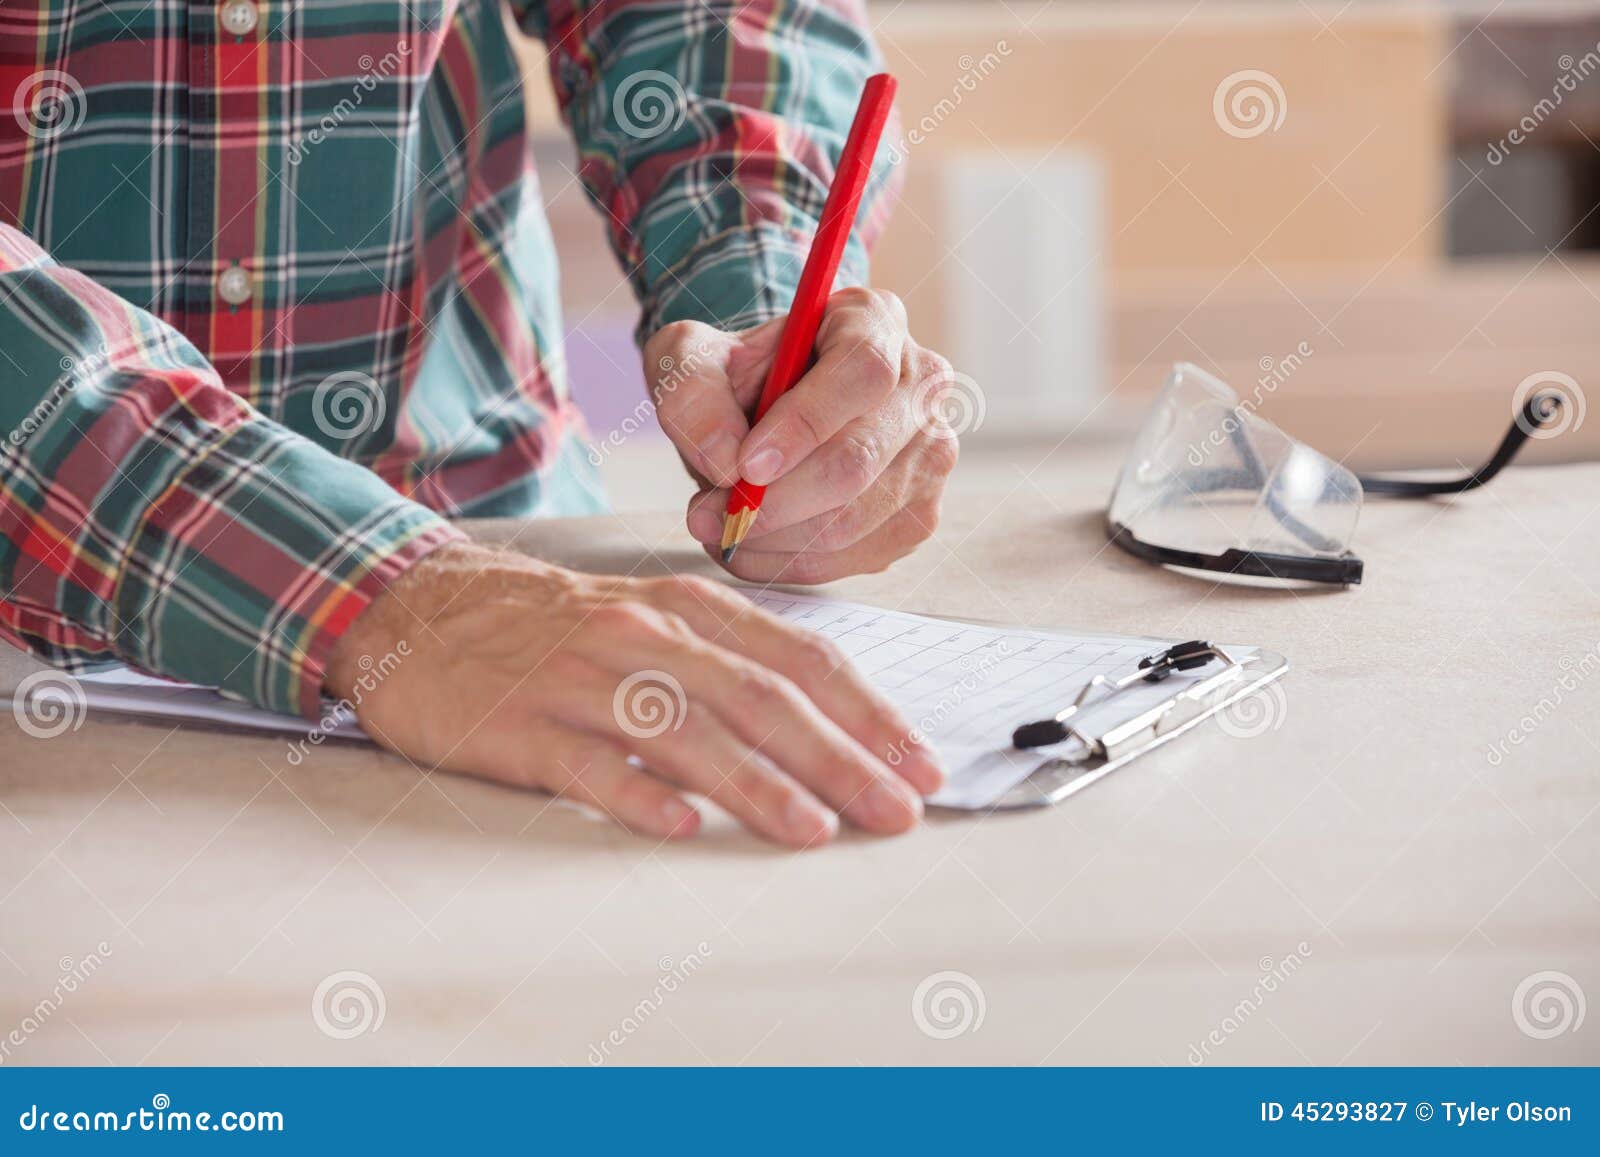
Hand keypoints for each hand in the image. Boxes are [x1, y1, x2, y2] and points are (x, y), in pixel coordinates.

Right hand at [325, 543, 944, 846]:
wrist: (414, 607)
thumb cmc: (553, 624)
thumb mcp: (650, 617)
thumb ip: (728, 662)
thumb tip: (827, 729)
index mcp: (687, 607)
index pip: (800, 655)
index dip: (868, 713)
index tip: (920, 765)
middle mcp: (643, 631)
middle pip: (758, 695)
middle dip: (839, 757)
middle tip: (895, 813)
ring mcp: (579, 676)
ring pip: (682, 728)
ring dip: (756, 783)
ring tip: (814, 831)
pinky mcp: (519, 725)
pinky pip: (584, 762)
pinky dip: (634, 794)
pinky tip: (678, 827)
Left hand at [644, 287, 960, 582]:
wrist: (761, 413)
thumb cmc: (735, 376)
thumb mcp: (691, 359)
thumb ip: (693, 394)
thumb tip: (724, 461)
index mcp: (874, 321)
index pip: (862, 371)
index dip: (805, 423)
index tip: (744, 464)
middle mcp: (920, 385)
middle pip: (859, 459)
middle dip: (774, 501)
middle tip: (708, 514)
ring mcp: (930, 455)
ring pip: (853, 519)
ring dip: (772, 538)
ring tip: (718, 525)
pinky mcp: (918, 514)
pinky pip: (854, 556)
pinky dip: (790, 563)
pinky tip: (752, 543)